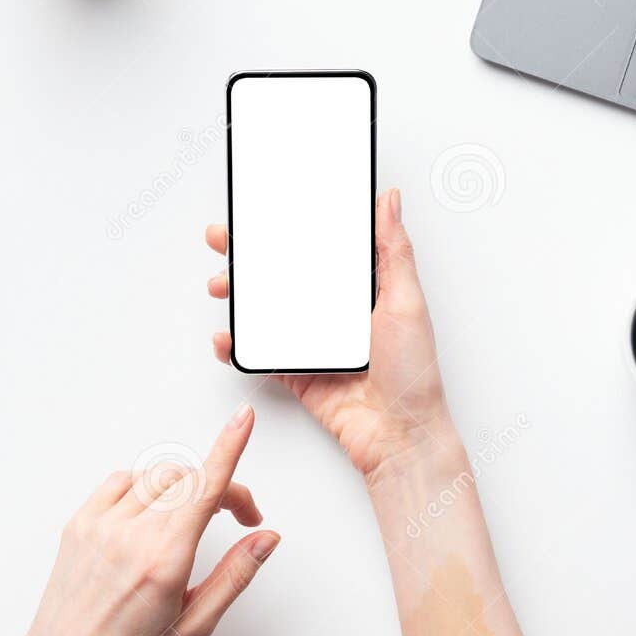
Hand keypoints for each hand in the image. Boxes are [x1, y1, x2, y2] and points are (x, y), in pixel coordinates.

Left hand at [4, 404, 278, 635]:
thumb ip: (236, 574)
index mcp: (163, 560)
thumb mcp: (196, 625)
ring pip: (156, 474)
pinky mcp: (79, 522)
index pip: (205, 486)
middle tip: (236, 514)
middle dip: (220, 485)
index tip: (244, 419)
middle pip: (188, 477)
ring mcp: (99, 524)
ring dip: (184, 484)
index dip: (229, 447)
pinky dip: (145, 486)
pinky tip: (152, 513)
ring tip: (191, 518)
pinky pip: (120, 481)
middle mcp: (130, 534)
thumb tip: (266, 538)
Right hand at [206, 189, 454, 481]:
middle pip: (285, 276)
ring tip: (221, 285)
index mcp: (362, 291)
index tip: (267, 210)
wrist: (399, 435)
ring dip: (239, 296)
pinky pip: (262, 355)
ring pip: (267, 312)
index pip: (322, 249)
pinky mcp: (298, 373)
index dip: (293, 228)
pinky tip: (226, 336)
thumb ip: (394, 250)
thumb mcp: (407, 301)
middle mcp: (335, 314)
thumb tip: (390, 200)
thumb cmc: (414, 374)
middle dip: (251, 257)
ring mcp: (314, 344)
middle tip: (225, 239)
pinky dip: (239, 347)